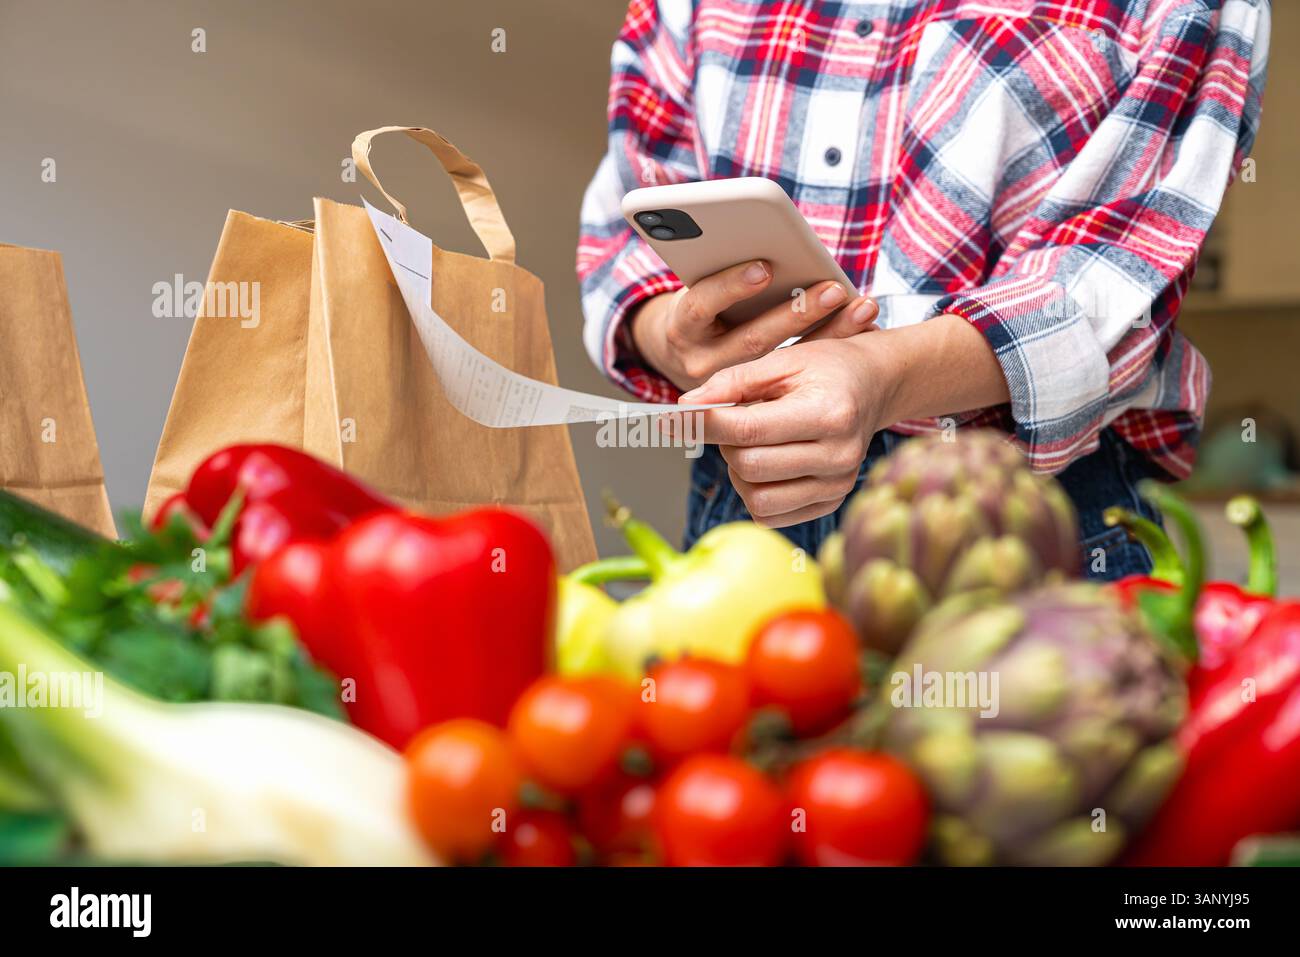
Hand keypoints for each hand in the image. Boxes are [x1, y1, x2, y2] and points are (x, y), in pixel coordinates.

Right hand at [630, 260, 877, 391]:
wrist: (687, 356)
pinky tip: (862, 328)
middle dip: (795, 312)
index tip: (764, 267)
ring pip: (782, 363)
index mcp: (682, 325)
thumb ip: (712, 261)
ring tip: (860, 308)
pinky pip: (799, 375)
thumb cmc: (701, 305)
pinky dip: (831, 349)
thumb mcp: (696, 282)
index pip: (700, 304)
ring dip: (826, 334)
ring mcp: (731, 386)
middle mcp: (701, 362)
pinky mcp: (760, 398)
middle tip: (833, 289)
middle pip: (751, 339)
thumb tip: (719, 215)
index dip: (730, 285)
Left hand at [680, 336, 894, 526]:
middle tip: (732, 419)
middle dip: (725, 443)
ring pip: (756, 498)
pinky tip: (766, 462)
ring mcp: (838, 486)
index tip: (669, 418)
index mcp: (830, 414)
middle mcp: (839, 456)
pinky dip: (754, 491)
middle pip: (749, 466)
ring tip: (753, 440)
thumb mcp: (781, 360)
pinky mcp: (830, 504)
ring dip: (738, 471)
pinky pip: (770, 515)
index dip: (701, 424)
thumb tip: (686, 407)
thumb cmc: (826, 368)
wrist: (873, 386)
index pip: (748, 430)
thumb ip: (731, 382)